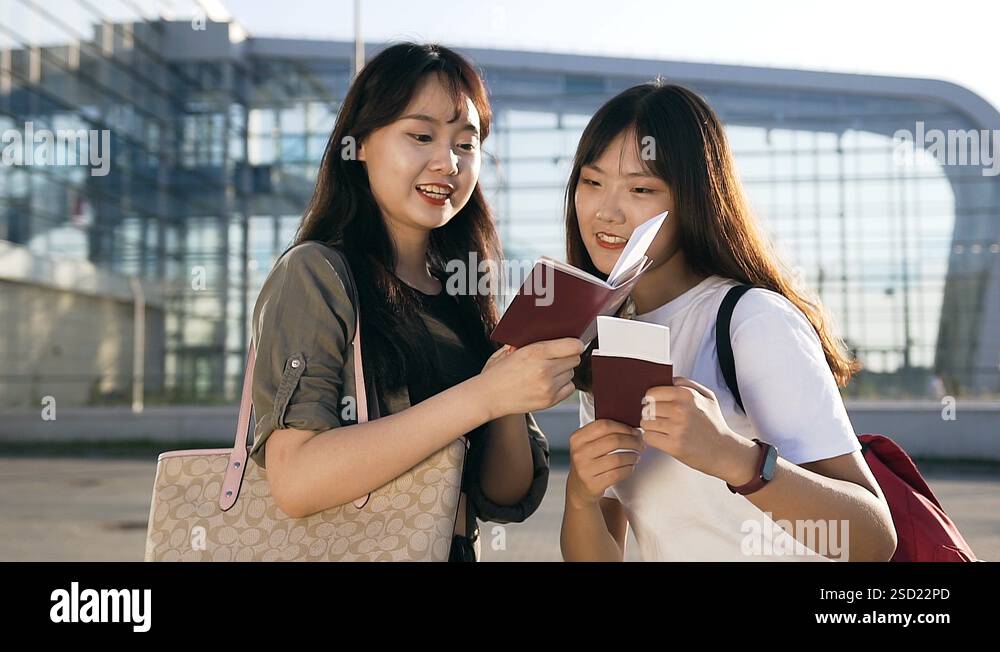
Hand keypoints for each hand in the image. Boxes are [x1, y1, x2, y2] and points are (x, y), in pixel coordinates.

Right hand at [476, 338, 583, 418]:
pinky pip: (569, 388)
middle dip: (567, 356)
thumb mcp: (508, 351)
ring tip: (548, 371)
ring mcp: (548, 387)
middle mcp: (544, 370)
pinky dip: (563, 385)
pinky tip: (550, 383)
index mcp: (535, 352)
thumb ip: (528, 342)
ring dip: (564, 371)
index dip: (574, 343)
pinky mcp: (549, 401)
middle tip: (556, 357)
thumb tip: (551, 336)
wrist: (486, 397)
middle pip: (574, 359)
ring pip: (572, 373)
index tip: (572, 344)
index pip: (573, 345)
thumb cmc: (495, 373)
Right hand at [566, 419, 643, 507]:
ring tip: (636, 456)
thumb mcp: (587, 444)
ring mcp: (584, 469)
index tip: (634, 431)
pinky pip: (617, 474)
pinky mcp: (592, 484)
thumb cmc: (588, 462)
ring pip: (617, 458)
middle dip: (632, 441)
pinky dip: (628, 469)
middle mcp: (579, 452)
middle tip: (640, 444)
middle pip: (613, 441)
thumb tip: (632, 428)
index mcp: (577, 438)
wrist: (579, 487)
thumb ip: (603, 433)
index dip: (623, 427)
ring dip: (632, 456)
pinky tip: (630, 467)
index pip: (604, 425)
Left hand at [639, 377, 755, 482]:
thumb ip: (687, 384)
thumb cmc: (714, 424)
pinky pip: (649, 437)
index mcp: (686, 394)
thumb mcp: (707, 397)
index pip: (652, 392)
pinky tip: (663, 439)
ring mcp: (676, 427)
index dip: (651, 399)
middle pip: (646, 408)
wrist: (724, 451)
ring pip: (645, 423)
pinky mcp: (673, 444)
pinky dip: (653, 439)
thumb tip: (667, 380)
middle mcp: (680, 409)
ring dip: (651, 427)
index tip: (654, 405)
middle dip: (650, 414)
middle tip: (660, 419)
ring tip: (663, 430)